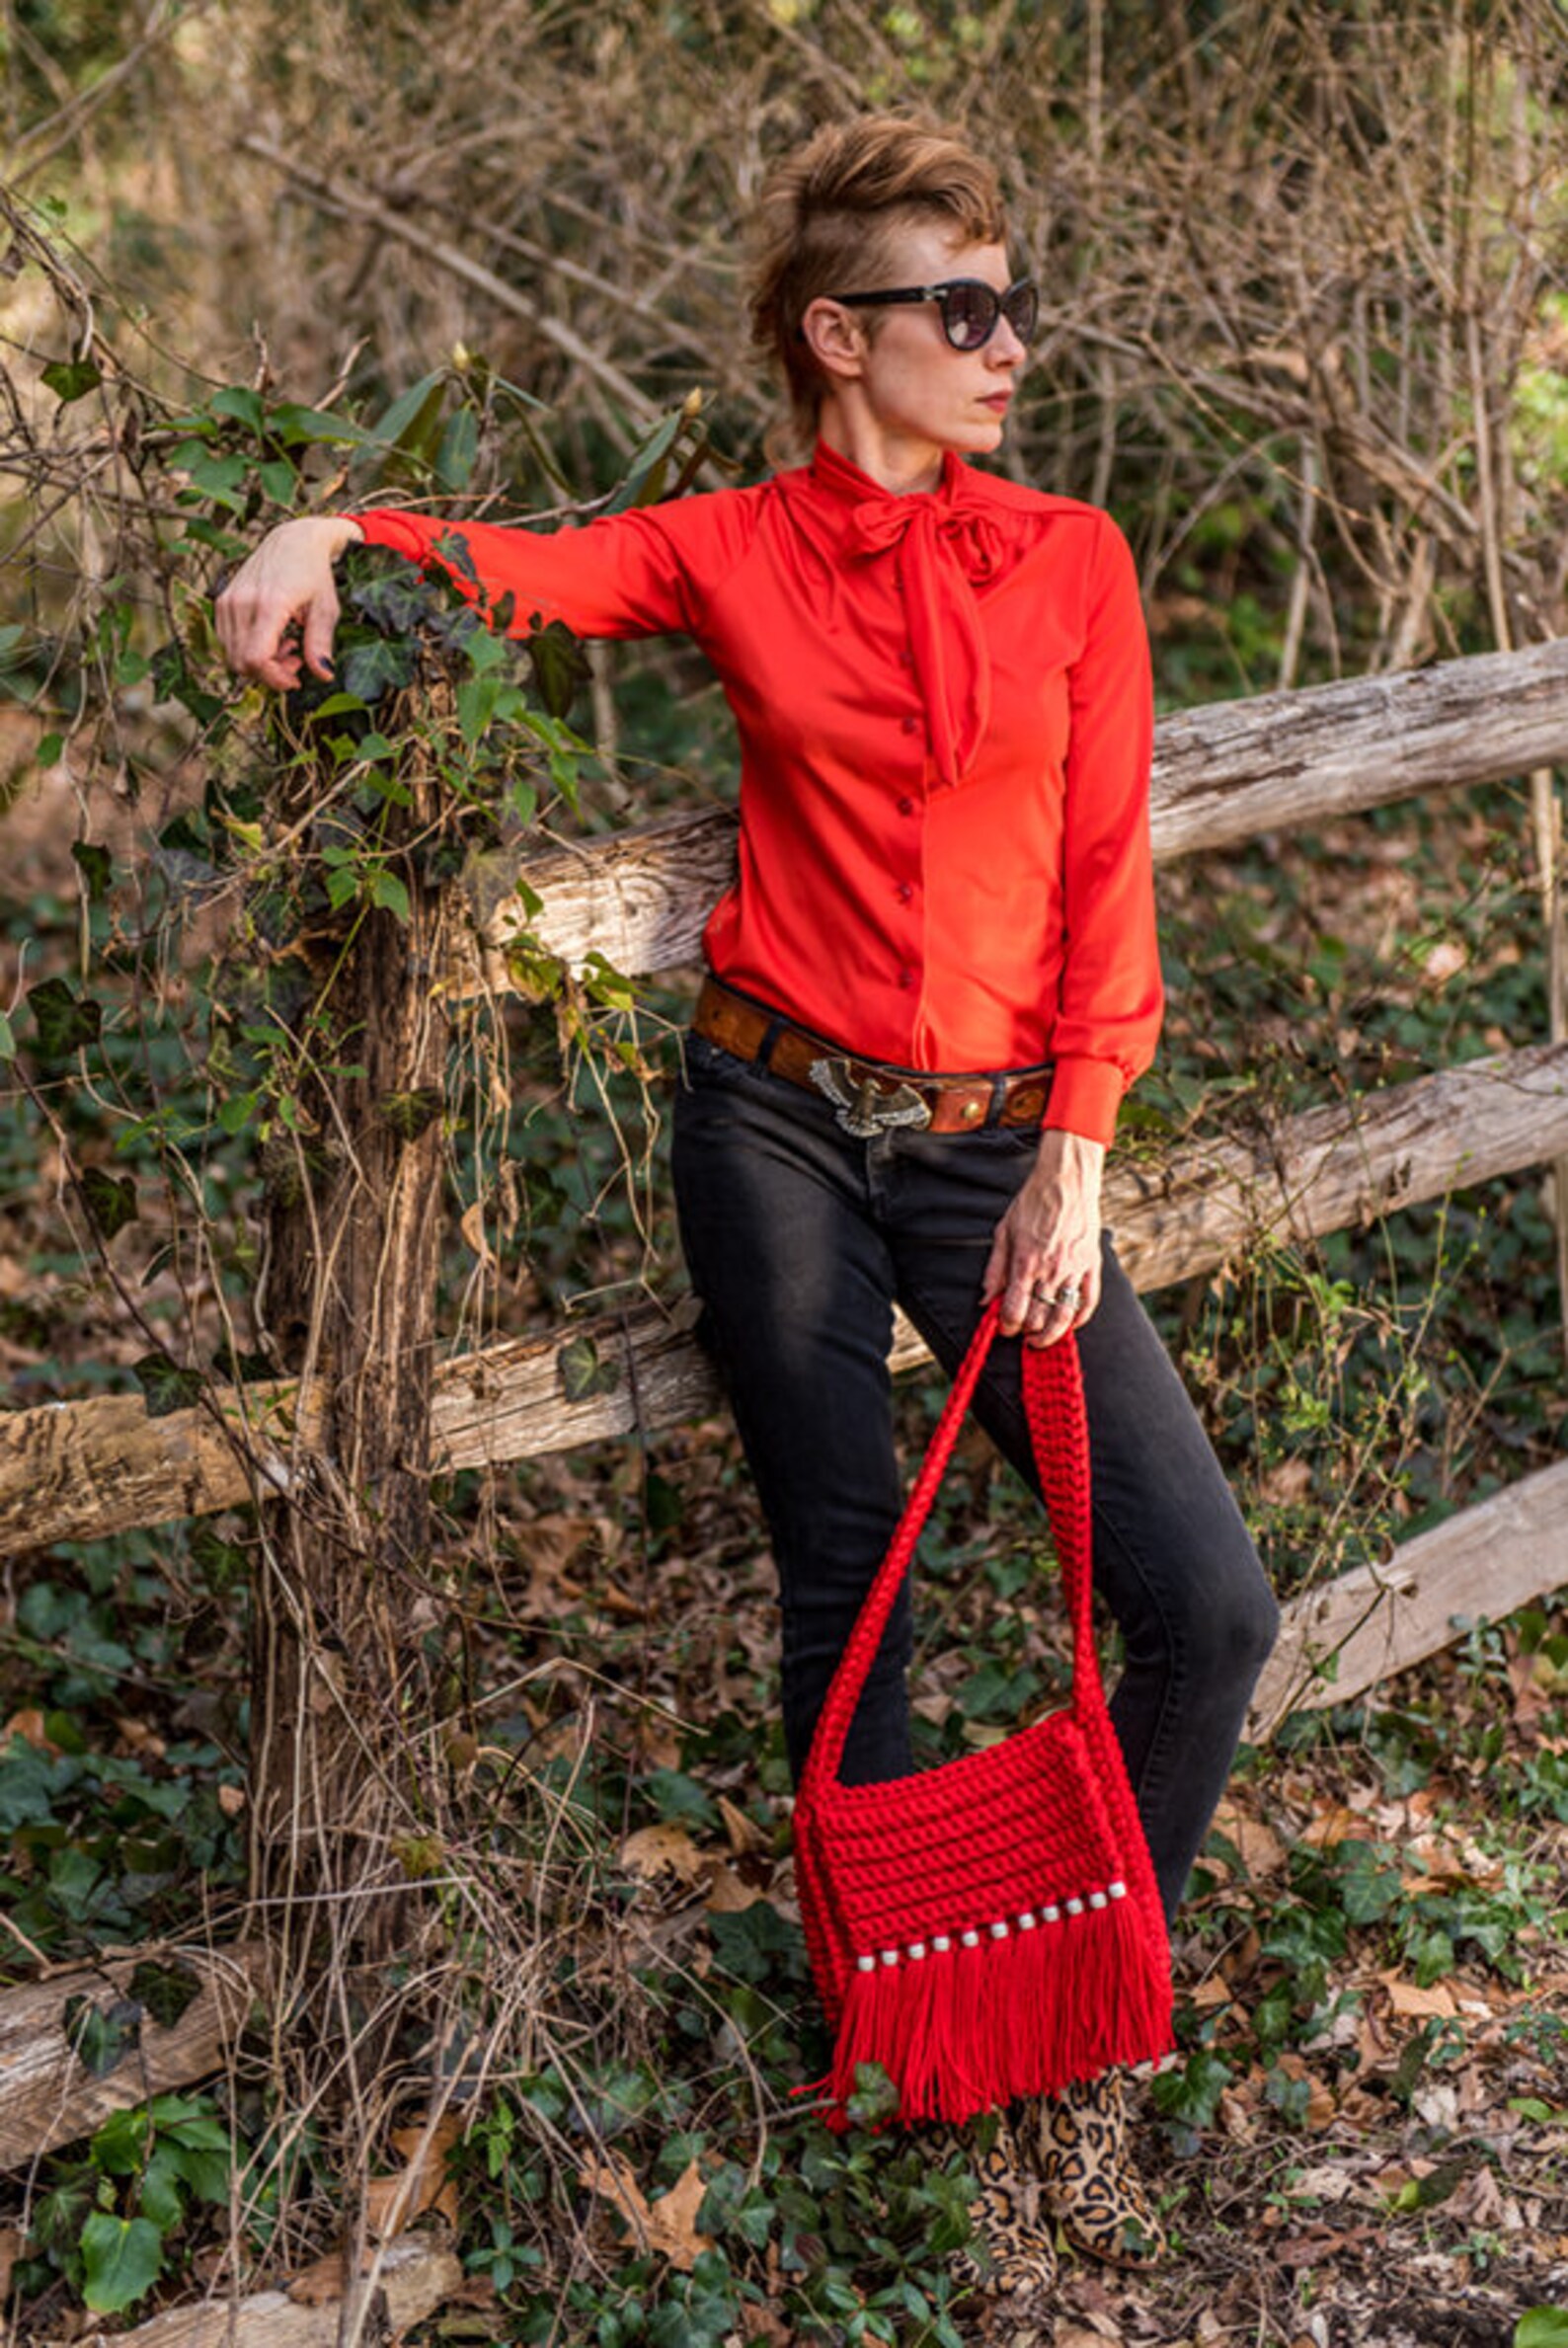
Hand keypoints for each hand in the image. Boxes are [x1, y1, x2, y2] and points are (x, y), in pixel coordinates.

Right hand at [213, 515, 364, 691]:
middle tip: (295, 660)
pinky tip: (272, 638)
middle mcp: (241, 602)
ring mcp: (227, 601)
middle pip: (242, 662)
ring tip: (287, 646)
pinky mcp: (222, 602)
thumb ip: (320, 643)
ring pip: (232, 655)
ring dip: (259, 663)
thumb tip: (324, 675)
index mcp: (269, 603)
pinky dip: (247, 650)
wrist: (293, 540)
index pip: (256, 658)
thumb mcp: (326, 608)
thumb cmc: (314, 572)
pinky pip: (228, 641)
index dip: (274, 679)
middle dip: (269, 673)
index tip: (295, 679)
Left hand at [982, 1128, 1104, 1348]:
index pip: (1014, 1310)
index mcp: (1025, 1262)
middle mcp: (1050, 1271)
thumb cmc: (1032, 1204)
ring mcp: (1074, 1270)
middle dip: (1026, 1332)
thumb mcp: (1003, 1232)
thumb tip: (985, 1298)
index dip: (1006, 1325)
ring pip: (1063, 1316)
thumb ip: (994, 1269)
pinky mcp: (1091, 1267)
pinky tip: (1069, 1325)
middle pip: (1038, 1318)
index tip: (1003, 1326)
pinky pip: (1088, 1303)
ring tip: (1040, 1338)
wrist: (1066, 1182)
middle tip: (1020, 1332)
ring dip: (1051, 1335)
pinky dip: (1079, 1320)